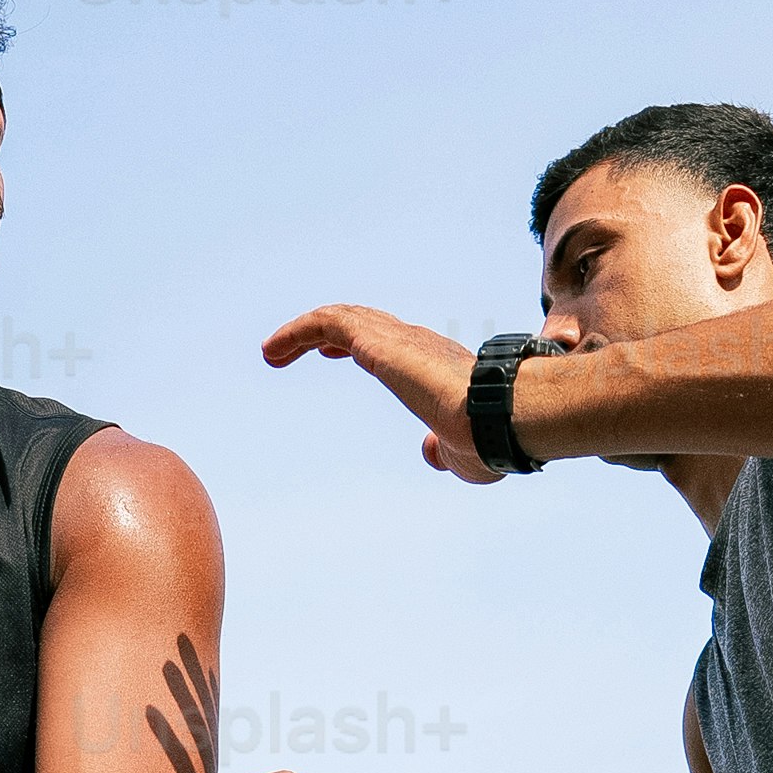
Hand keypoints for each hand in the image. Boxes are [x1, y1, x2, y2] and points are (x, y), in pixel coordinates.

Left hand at [261, 298, 508, 482]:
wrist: (501, 420)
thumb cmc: (489, 439)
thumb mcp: (459, 453)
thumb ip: (441, 451)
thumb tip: (430, 453)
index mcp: (433, 364)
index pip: (389, 340)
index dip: (355, 342)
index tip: (330, 352)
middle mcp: (416, 342)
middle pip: (362, 322)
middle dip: (325, 333)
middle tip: (291, 349)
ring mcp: (399, 339)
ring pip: (342, 318)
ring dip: (301, 331)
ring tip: (271, 351)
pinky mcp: (380, 343)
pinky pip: (329, 324)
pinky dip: (297, 331)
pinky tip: (274, 351)